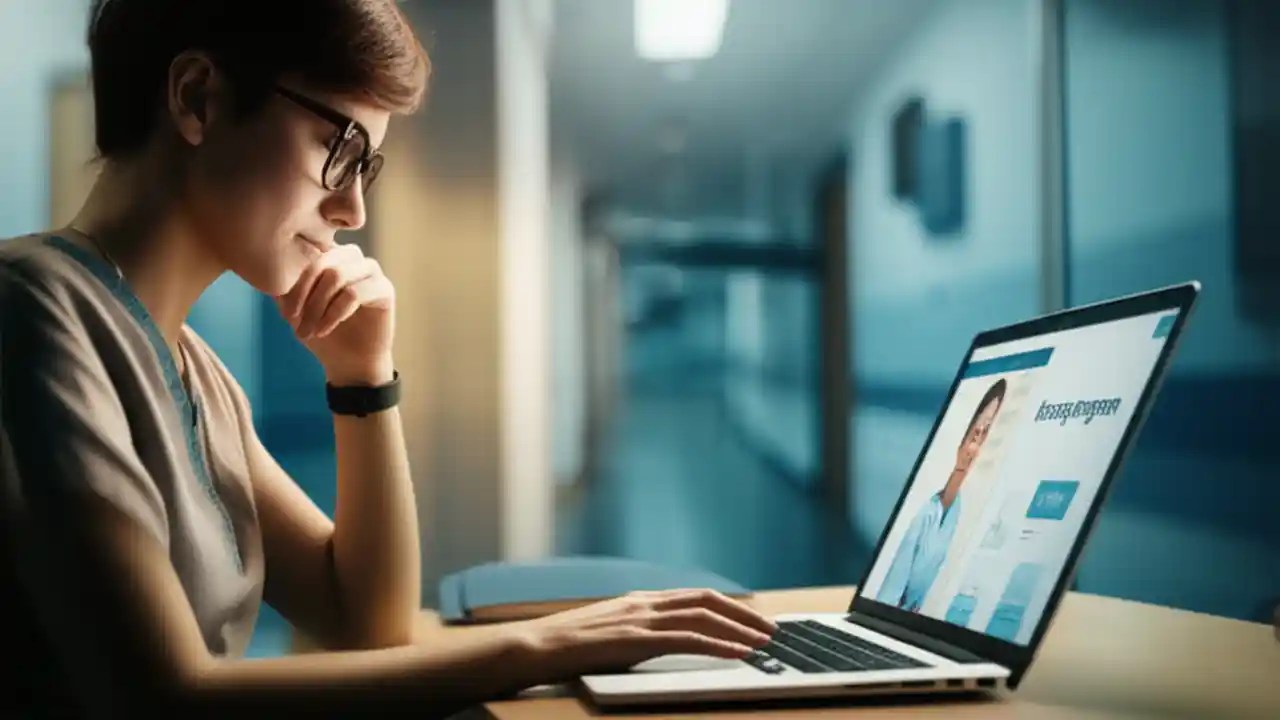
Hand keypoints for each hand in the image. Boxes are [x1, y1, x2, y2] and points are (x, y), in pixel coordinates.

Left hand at [277, 243, 395, 384]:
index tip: (287, 315)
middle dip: (306, 294)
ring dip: (318, 305)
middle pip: (324, 262)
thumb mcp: (297, 311)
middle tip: (294, 321)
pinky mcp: (385, 290)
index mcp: (332, 258)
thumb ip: (284, 291)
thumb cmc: (324, 334)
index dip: (296, 286)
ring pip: (338, 275)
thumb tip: (268, 273)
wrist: (350, 364)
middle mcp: (353, 260)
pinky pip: (355, 293)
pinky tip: (326, 329)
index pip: (310, 258)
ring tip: (311, 329)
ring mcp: (371, 273)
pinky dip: (335, 313)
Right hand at [513, 589, 776, 682]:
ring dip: (739, 629)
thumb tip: (662, 643)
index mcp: (639, 600)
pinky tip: (738, 653)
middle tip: (771, 629)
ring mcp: (640, 618)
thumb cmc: (565, 647)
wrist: (534, 647)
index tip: (752, 619)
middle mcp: (644, 603)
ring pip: (703, 617)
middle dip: (744, 614)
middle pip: (707, 600)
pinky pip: (687, 639)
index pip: (695, 596)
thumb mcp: (608, 633)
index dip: (729, 606)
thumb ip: (636, 633)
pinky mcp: (636, 639)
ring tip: (764, 642)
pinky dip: (718, 644)